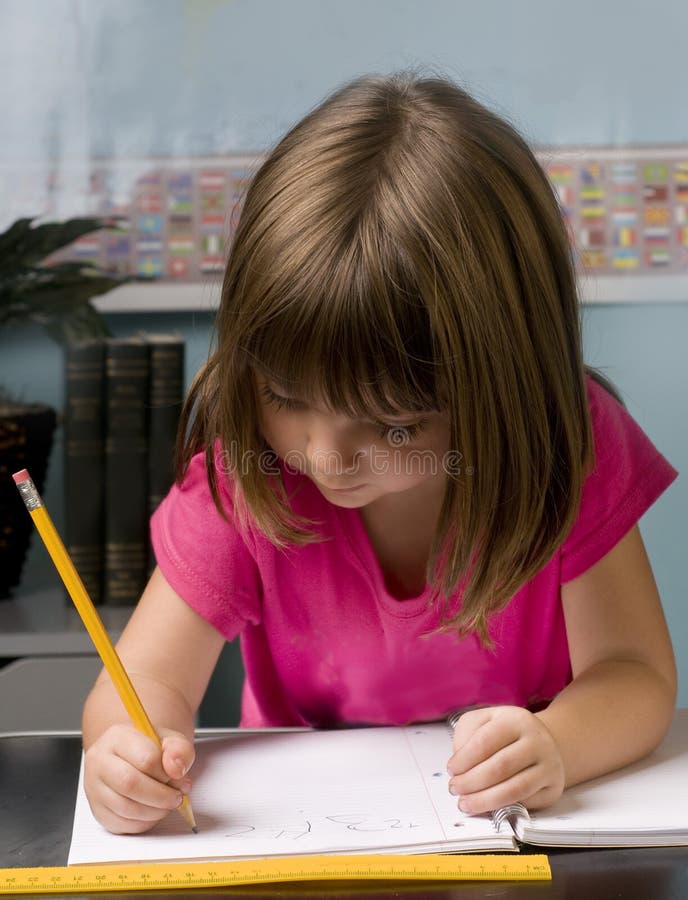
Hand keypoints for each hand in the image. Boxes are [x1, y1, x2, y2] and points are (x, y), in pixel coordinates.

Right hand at [83, 723, 194, 833]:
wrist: (131, 759)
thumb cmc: (150, 749)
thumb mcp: (170, 740)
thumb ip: (179, 750)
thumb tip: (176, 770)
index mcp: (117, 737)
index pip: (145, 758)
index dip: (167, 773)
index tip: (180, 777)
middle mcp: (99, 761)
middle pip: (130, 784)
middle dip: (161, 796)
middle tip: (177, 797)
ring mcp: (94, 788)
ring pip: (125, 807)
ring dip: (155, 811)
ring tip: (168, 804)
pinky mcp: (97, 811)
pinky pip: (121, 824)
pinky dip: (144, 823)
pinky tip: (154, 812)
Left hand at [446, 705, 564, 814]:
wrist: (541, 742)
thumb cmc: (506, 733)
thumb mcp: (484, 721)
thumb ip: (466, 735)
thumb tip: (460, 765)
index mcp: (516, 720)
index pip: (486, 741)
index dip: (465, 759)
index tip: (451, 770)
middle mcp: (536, 741)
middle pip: (500, 767)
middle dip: (472, 782)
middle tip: (455, 789)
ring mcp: (548, 765)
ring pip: (515, 789)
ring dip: (485, 800)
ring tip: (466, 803)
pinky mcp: (553, 787)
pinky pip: (527, 803)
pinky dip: (505, 807)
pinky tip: (489, 806)